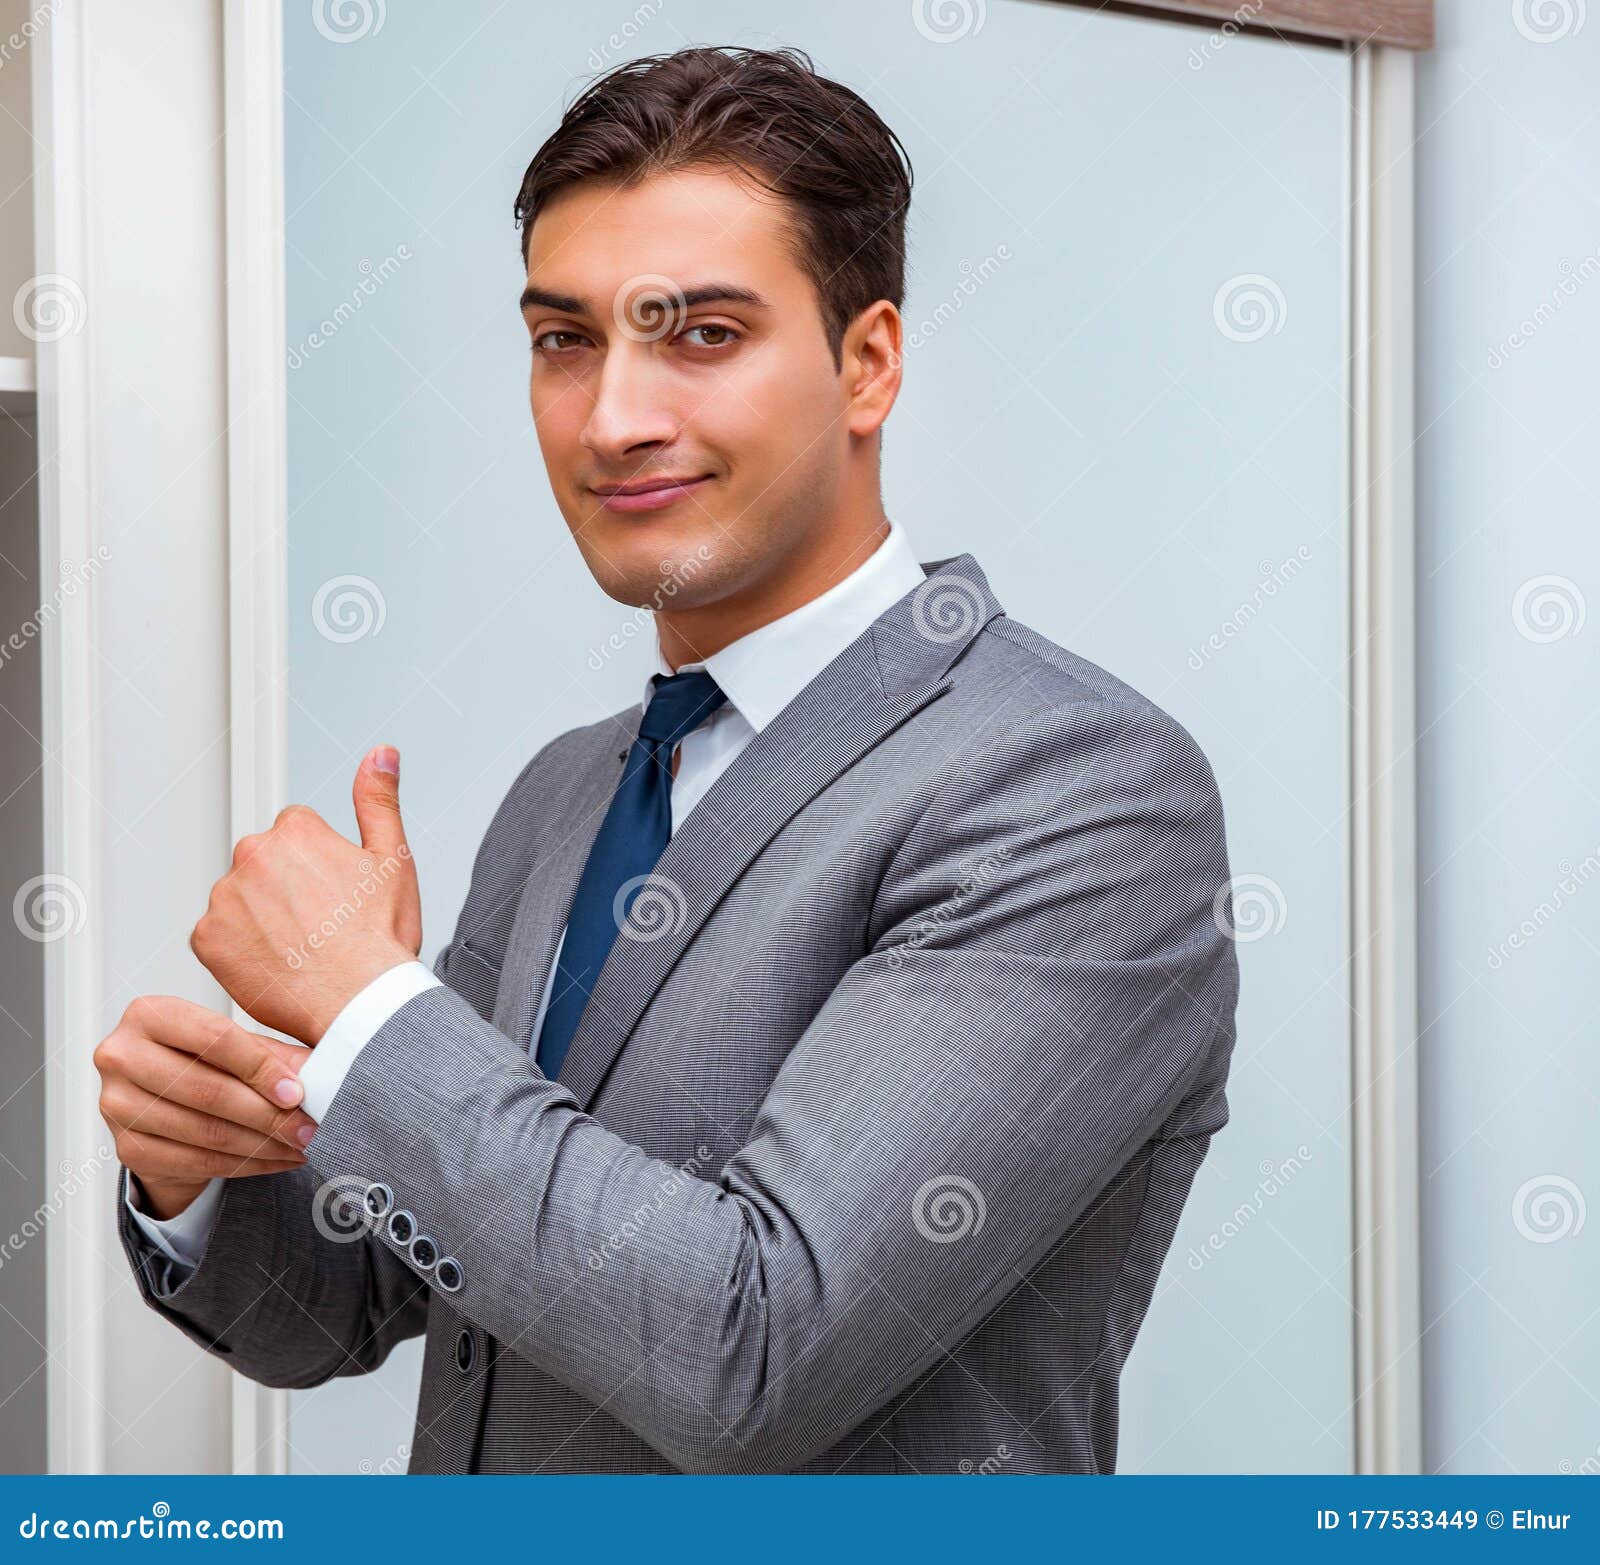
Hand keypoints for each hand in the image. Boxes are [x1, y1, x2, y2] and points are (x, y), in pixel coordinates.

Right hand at [94, 994, 317, 1219]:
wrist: (162, 1102)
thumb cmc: (206, 1061)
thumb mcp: (239, 1045)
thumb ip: (274, 1054)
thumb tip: (325, 1070)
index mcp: (149, 1013)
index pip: (215, 1039)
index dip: (262, 1068)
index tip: (298, 1093)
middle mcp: (120, 1056)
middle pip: (209, 1091)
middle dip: (269, 1114)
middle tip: (310, 1128)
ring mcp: (116, 1105)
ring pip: (205, 1131)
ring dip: (263, 1145)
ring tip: (302, 1145)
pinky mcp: (126, 1148)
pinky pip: (197, 1162)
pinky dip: (245, 1165)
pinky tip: (276, 1160)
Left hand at [190, 746, 421, 1044]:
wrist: (358, 1003)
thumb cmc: (380, 938)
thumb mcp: (392, 859)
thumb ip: (378, 799)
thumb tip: (381, 753)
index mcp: (296, 830)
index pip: (296, 837)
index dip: (320, 871)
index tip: (336, 900)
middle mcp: (252, 853)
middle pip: (263, 867)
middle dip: (285, 891)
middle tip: (321, 929)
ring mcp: (225, 897)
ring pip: (240, 902)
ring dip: (261, 921)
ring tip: (300, 953)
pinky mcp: (206, 938)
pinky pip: (218, 939)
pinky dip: (241, 952)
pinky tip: (275, 967)